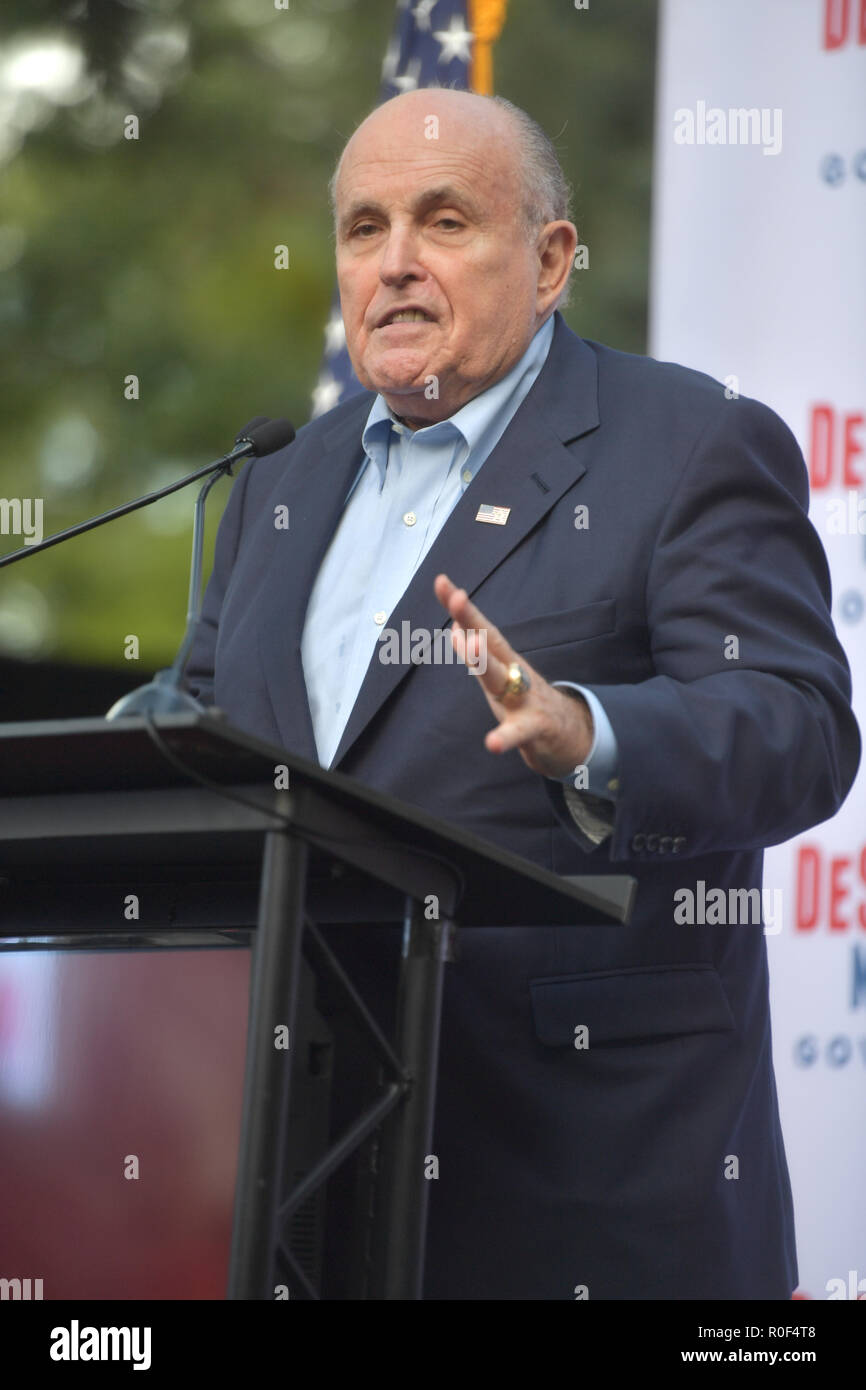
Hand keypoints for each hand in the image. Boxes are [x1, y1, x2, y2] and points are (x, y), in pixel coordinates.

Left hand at [434, 573, 593, 779]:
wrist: (572, 733)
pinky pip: (520, 732)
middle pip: (490, 642)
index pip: (479, 628)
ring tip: (468, 644)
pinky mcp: (536, 728)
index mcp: (503, 661)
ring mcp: (526, 698)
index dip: (460, 606)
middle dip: (471, 619)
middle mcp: (514, 673)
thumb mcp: (500, 676)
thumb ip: (477, 654)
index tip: (440, 581)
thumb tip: (455, 628)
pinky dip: (506, 737)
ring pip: (502, 679)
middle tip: (455, 597)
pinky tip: (493, 743)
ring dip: (484, 661)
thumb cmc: (528, 702)